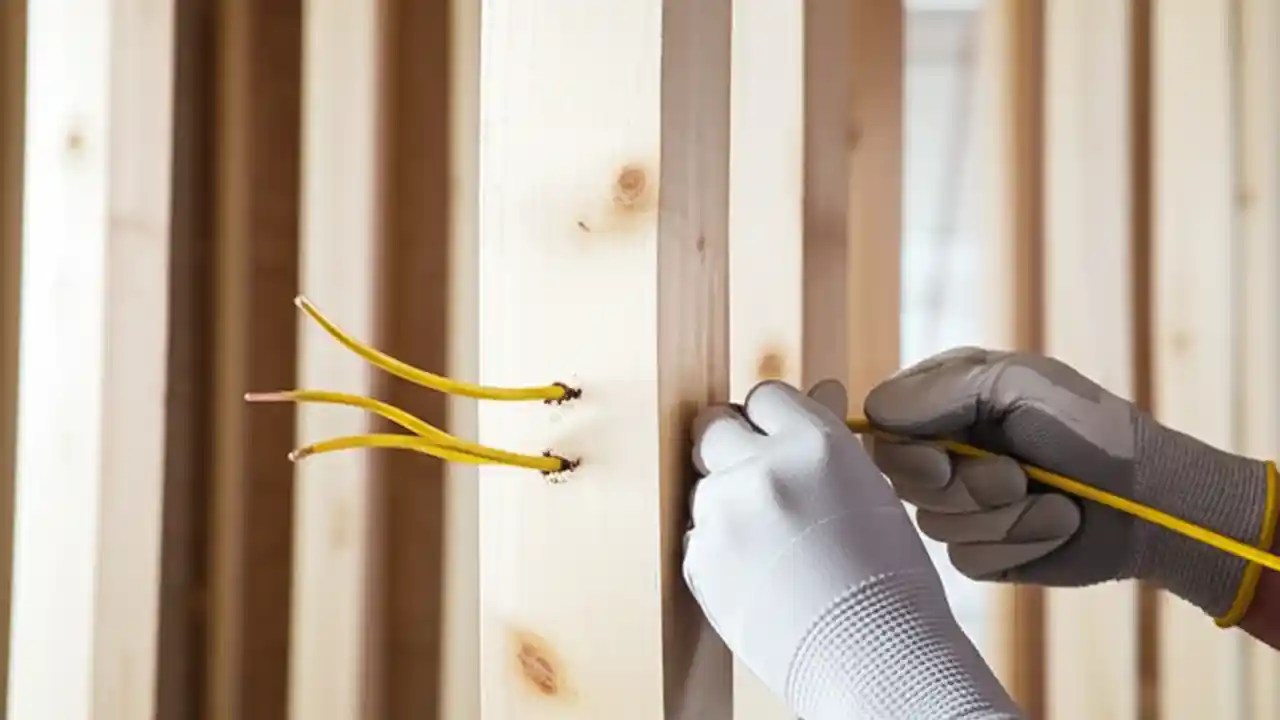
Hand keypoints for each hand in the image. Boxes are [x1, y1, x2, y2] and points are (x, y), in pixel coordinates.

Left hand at [684, 379, 1018, 719]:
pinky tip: (760, 573)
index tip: (777, 438)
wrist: (872, 659)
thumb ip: (830, 440)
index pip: (766, 396)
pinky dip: (720, 546)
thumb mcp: (871, 492)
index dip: (772, 419)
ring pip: (704, 484)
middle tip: (756, 474)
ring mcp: (722, 516)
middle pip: (712, 426)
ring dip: (728, 500)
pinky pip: (699, 535)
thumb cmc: (887, 579)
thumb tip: (820, 389)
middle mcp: (759, 469)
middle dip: (729, 444)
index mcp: (812, 444)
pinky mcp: (699, 561)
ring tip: (774, 543)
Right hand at [864, 347, 1274, 623]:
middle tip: (1017, 474)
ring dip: (1002, 515)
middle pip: (900, 479)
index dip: (903, 449)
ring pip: (935, 523)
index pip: (882, 425)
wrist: (1150, 500)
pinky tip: (1055, 525)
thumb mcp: (1018, 385)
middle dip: (964, 484)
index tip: (943, 456)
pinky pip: (966, 558)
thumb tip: (874, 412)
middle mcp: (944, 450)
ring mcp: (959, 504)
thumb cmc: (1089, 429)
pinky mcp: (980, 550)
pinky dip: (1018, 543)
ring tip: (1052, 499)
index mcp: (945, 401)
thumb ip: (943, 389)